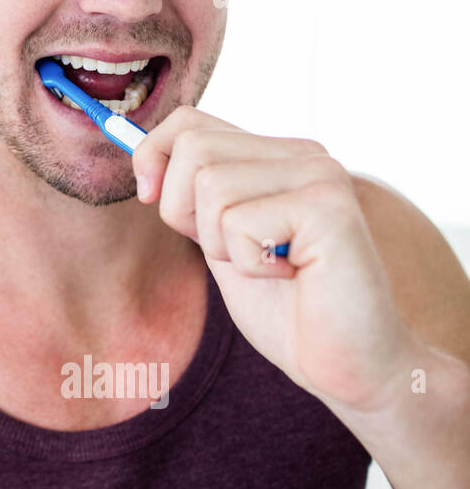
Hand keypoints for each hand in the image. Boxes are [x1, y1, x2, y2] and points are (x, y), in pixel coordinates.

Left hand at [132, 106, 417, 411]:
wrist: (347, 365)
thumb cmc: (284, 308)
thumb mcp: (220, 240)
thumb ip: (192, 195)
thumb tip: (140, 156)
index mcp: (277, 156)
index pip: (188, 123)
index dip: (152, 157)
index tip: (149, 197)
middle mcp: (304, 154)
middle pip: (193, 148)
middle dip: (184, 211)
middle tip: (233, 252)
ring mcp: (321, 176)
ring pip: (211, 185)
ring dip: (222, 244)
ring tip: (268, 265)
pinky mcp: (329, 207)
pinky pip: (238, 223)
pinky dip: (248, 264)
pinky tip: (290, 275)